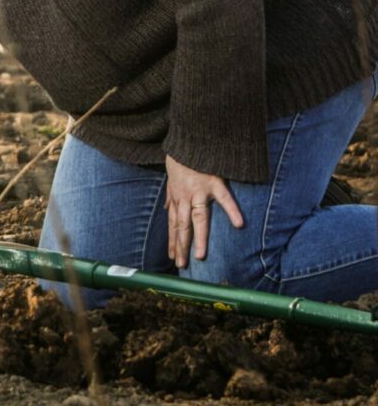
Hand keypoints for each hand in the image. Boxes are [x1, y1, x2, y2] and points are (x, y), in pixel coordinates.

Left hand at [164, 154, 243, 268]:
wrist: (188, 140)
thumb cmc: (181, 160)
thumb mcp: (171, 179)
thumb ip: (171, 197)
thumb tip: (166, 211)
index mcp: (177, 198)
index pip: (173, 224)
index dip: (172, 241)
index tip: (172, 257)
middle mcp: (184, 197)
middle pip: (182, 226)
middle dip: (180, 246)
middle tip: (181, 265)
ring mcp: (199, 191)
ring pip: (198, 218)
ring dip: (198, 238)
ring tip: (200, 256)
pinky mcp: (214, 182)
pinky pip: (225, 198)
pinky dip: (232, 210)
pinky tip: (239, 224)